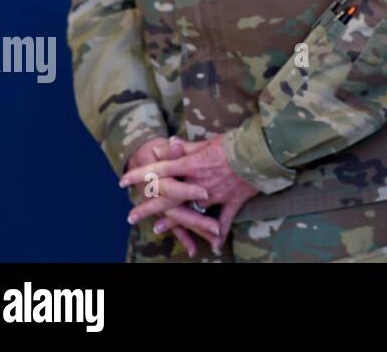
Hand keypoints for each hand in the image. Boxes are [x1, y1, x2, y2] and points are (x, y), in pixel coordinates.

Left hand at [119, 133, 258, 254]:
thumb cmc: (236, 142)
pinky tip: (213, 245)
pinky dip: (218, 232)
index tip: (123, 181)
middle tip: (131, 216)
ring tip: (158, 229)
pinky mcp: (232, 201)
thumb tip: (169, 142)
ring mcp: (215, 194)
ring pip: (190, 211)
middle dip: (147, 207)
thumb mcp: (209, 141)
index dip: (140, 175)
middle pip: (167, 196)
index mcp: (192, 163)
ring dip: (173, 222)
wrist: (263, 149)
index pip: (160, 170)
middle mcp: (199, 182)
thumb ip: (188, 146)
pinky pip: (223, 220)